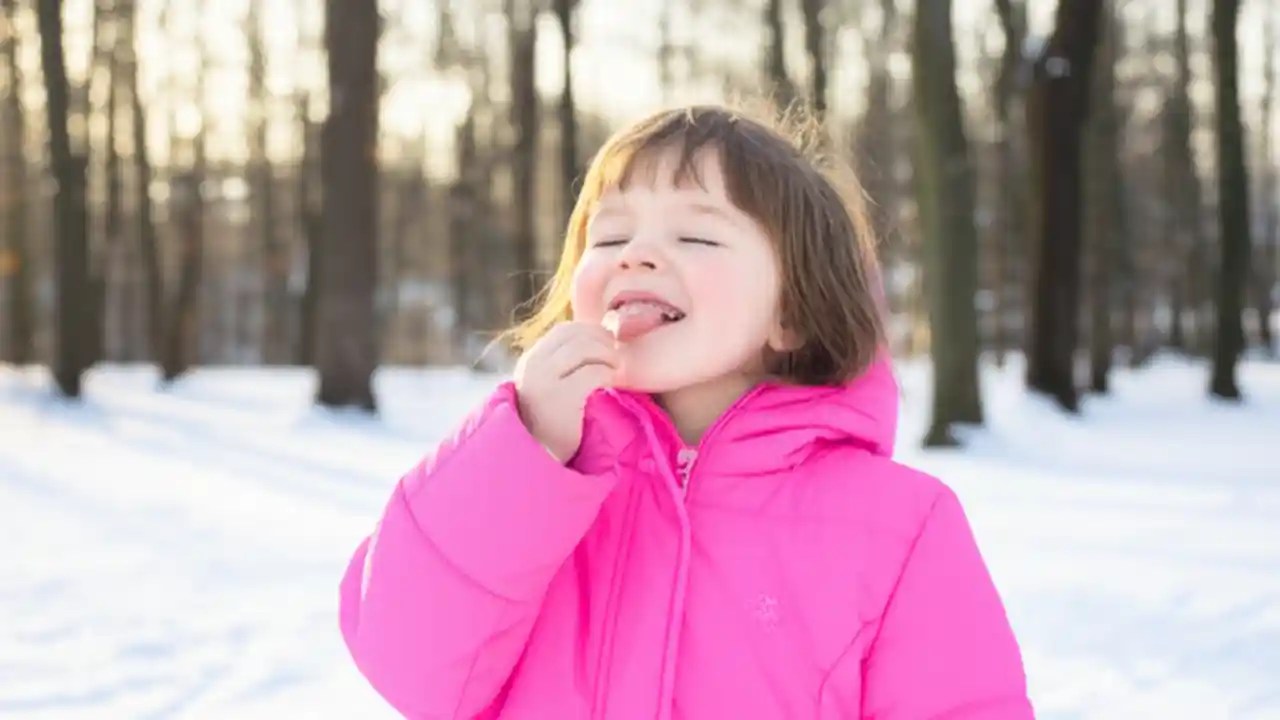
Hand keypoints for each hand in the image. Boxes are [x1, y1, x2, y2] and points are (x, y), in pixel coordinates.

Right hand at [514, 322, 619, 463]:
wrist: (539, 459)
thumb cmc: (550, 427)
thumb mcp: (547, 389)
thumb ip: (561, 367)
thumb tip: (595, 343)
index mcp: (531, 361)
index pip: (565, 330)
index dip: (590, 331)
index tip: (607, 343)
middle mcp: (533, 366)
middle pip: (577, 335)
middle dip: (602, 340)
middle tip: (617, 355)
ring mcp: (545, 380)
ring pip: (585, 348)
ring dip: (608, 355)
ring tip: (617, 369)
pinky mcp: (561, 397)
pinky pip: (593, 372)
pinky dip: (608, 373)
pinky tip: (612, 383)